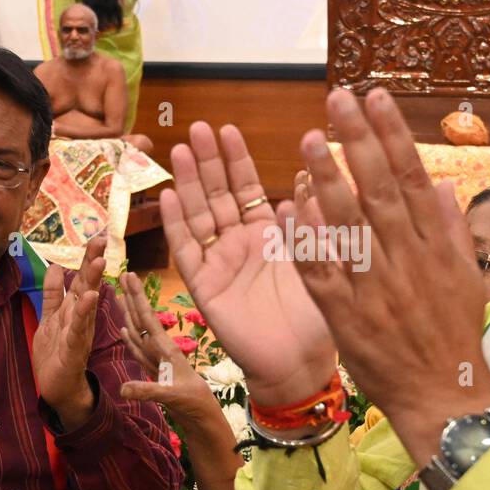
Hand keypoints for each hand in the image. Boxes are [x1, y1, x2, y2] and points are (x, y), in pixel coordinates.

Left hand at [33, 232, 106, 430]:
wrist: (58, 388)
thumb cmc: (57, 355)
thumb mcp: (50, 318)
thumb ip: (53, 294)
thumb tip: (56, 266)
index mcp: (74, 310)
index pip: (82, 279)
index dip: (87, 259)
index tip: (96, 237)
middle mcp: (81, 318)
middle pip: (88, 285)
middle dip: (93, 263)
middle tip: (102, 241)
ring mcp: (80, 333)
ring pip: (87, 304)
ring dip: (93, 282)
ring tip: (99, 262)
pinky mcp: (73, 349)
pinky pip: (78, 328)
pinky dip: (83, 313)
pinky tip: (90, 297)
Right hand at [116, 271, 218, 423]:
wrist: (205, 418)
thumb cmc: (194, 404)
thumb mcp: (171, 397)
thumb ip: (148, 391)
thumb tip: (122, 389)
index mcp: (166, 349)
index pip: (148, 317)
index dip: (137, 296)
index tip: (129, 275)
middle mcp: (161, 350)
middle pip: (142, 319)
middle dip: (132, 298)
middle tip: (123, 275)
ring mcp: (158, 360)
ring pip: (139, 332)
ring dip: (129, 314)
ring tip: (120, 296)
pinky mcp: (156, 371)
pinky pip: (139, 351)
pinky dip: (130, 340)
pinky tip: (124, 331)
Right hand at [160, 122, 335, 406]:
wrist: (300, 361)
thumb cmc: (316, 315)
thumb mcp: (319, 258)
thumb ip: (310, 220)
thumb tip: (308, 176)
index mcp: (269, 234)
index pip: (248, 188)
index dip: (236, 160)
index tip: (228, 129)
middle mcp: (240, 244)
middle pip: (218, 195)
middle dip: (208, 162)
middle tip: (198, 127)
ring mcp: (219, 263)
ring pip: (198, 216)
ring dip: (189, 184)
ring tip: (182, 151)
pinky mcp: (205, 287)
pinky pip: (187, 252)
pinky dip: (177, 225)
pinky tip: (170, 196)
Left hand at [285, 89, 489, 465]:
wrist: (442, 395)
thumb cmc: (453, 335)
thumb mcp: (465, 276)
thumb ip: (449, 227)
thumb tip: (440, 181)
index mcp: (435, 247)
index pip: (412, 178)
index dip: (393, 135)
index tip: (376, 97)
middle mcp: (406, 260)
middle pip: (379, 191)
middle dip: (357, 142)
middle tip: (337, 100)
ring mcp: (374, 288)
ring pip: (347, 226)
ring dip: (326, 181)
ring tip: (308, 140)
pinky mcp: (346, 316)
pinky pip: (319, 272)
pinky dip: (302, 240)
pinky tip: (285, 207)